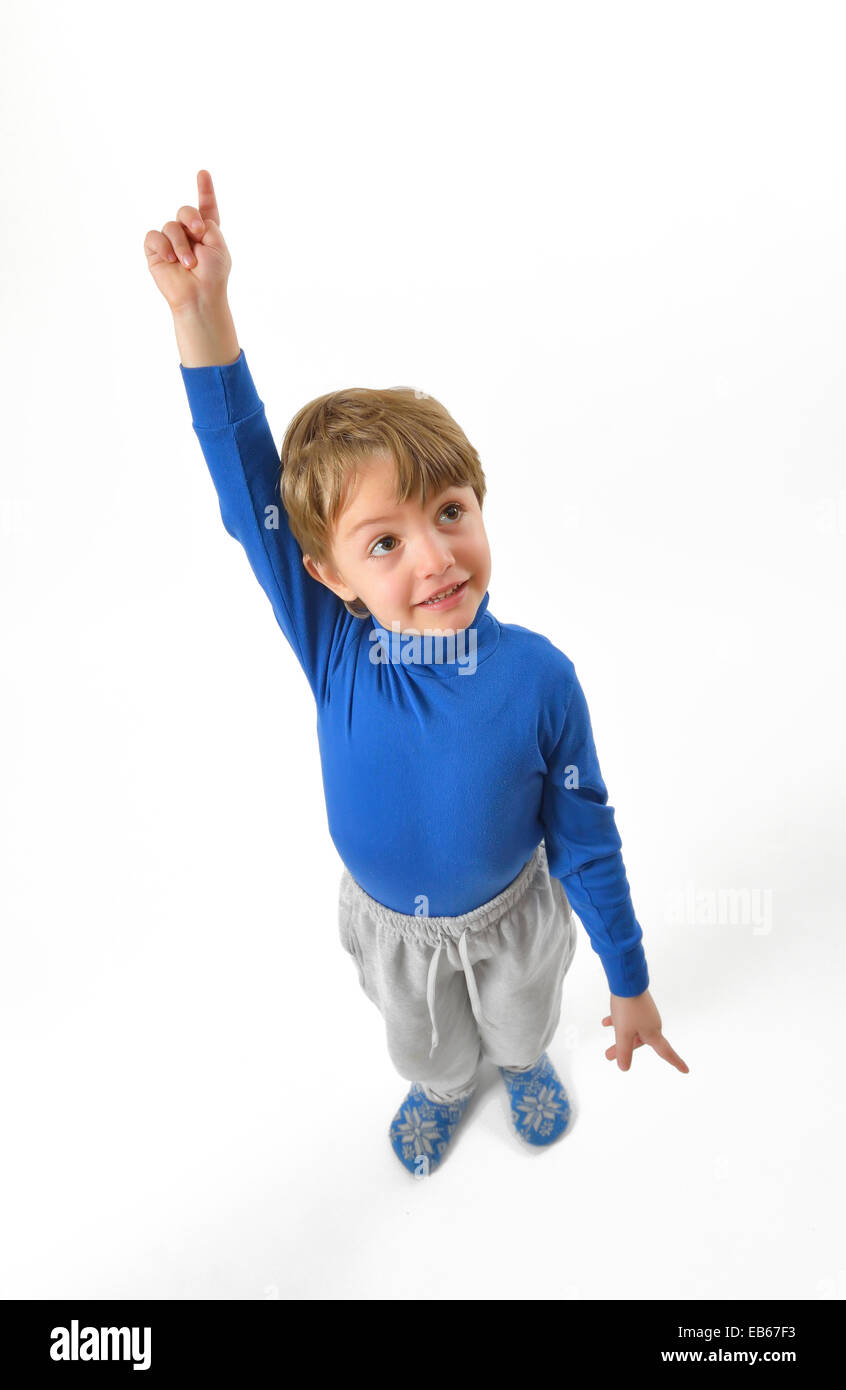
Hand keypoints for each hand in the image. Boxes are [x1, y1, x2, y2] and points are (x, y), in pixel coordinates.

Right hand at [143, 169, 231, 315]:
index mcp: (207, 233)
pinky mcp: (156, 251)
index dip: (205, 190)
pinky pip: (154, 236)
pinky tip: (171, 260)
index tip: (203, 173)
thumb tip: (185, 223)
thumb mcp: (218, 244)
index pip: (206, 208)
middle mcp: (188, 235)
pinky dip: (164, 246)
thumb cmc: (213, 274)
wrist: (199, 296)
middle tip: (198, 232)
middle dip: (191, 217)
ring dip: (181, 244)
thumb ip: (207, 222)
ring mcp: (171, 243)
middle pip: (185, 211)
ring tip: (188, 263)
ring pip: (170, 225)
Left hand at [601, 988, 688, 1072]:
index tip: (686, 1071)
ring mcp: (645, 1013)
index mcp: (653, 1033)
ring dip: (620, 1037)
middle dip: (625, 1050)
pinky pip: (628, 1017)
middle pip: (640, 1042)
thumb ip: (623, 1051)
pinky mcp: (637, 1004)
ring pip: (632, 1030)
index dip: (676, 1062)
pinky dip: (619, 1022)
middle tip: (608, 1055)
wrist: (627, 980)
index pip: (666, 1052)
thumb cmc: (628, 1007)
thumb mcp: (623, 1033)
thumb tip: (624, 1067)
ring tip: (605, 1043)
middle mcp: (652, 1024)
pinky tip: (606, 1022)